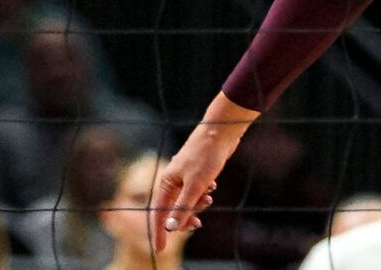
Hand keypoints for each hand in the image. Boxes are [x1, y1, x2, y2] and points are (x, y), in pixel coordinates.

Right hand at [151, 96, 254, 250]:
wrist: (222, 131)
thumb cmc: (206, 155)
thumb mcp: (195, 186)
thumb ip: (183, 207)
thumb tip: (170, 228)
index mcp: (166, 183)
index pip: (158, 213)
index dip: (159, 232)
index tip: (160, 249)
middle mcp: (173, 180)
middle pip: (174, 209)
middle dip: (185, 217)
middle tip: (198, 225)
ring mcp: (185, 176)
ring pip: (188, 200)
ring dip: (197, 205)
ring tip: (209, 199)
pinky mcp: (198, 172)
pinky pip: (197, 191)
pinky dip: (204, 194)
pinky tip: (212, 187)